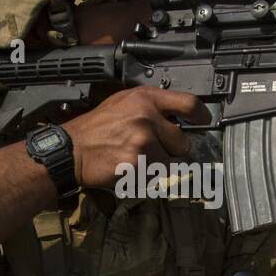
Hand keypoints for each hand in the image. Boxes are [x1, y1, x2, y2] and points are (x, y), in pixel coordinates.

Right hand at [62, 88, 210, 190]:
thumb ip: (151, 106)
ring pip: (172, 162)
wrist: (72, 150)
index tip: (204, 122)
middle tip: (154, 151)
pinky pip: (158, 176)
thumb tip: (177, 116)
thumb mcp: (123, 103)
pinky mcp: (139, 163)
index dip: (201, 115)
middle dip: (173, 150)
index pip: (189, 103)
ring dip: (160, 166)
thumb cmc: (97, 128)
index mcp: (145, 98)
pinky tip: (131, 168)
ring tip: (138, 159)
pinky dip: (148, 177)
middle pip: (183, 141)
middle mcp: (147, 117)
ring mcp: (143, 141)